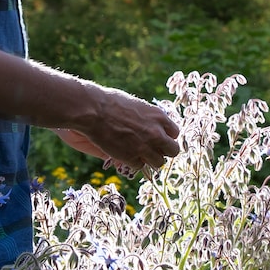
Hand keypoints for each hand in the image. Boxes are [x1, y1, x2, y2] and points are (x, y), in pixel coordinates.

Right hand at [54, 86, 180, 175]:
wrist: (94, 110)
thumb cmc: (111, 102)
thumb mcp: (137, 105)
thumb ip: (149, 118)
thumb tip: (152, 125)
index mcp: (159, 117)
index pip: (175, 133)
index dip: (166, 136)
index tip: (158, 137)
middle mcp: (156, 133)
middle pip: (173, 150)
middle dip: (164, 150)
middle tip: (152, 148)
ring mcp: (145, 147)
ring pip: (159, 162)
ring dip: (150, 159)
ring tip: (139, 153)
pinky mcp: (131, 158)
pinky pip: (140, 166)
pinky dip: (133, 162)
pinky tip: (125, 154)